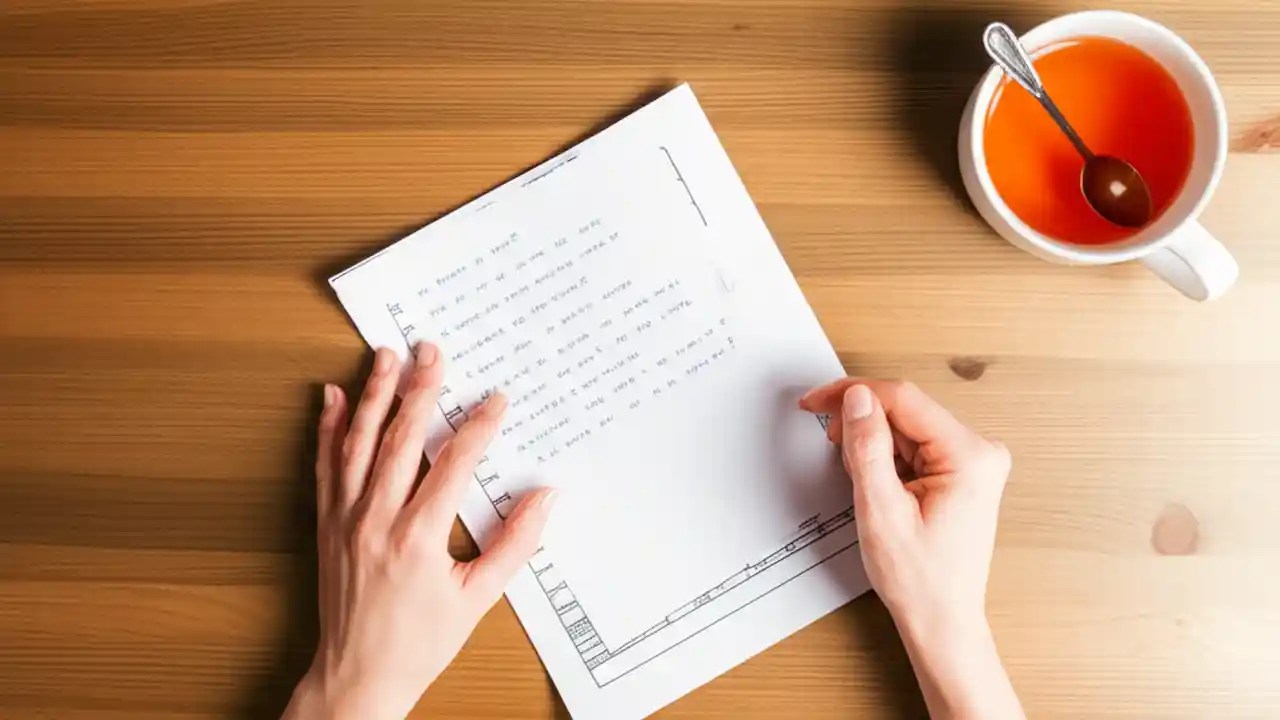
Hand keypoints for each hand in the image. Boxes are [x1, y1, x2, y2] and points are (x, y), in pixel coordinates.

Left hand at [284, 345, 556, 719]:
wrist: (357, 676)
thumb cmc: (418, 643)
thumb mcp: (478, 598)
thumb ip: (514, 544)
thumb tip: (544, 499)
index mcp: (417, 537)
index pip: (453, 464)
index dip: (478, 426)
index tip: (496, 399)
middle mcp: (376, 519)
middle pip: (400, 438)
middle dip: (420, 389)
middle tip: (433, 350)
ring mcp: (346, 519)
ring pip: (358, 442)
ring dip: (373, 395)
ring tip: (386, 356)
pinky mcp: (327, 524)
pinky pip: (325, 466)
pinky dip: (327, 428)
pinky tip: (331, 397)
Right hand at [800, 379, 1022, 719]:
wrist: (942, 621)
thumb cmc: (921, 581)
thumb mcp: (881, 511)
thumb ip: (867, 448)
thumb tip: (857, 399)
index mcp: (970, 457)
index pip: (903, 399)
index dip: (854, 394)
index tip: (817, 401)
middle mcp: (979, 453)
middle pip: (905, 411)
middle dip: (862, 424)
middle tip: (831, 443)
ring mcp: (972, 463)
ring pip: (906, 429)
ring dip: (873, 444)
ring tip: (860, 480)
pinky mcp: (961, 473)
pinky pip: (914, 447)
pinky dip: (886, 458)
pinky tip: (876, 483)